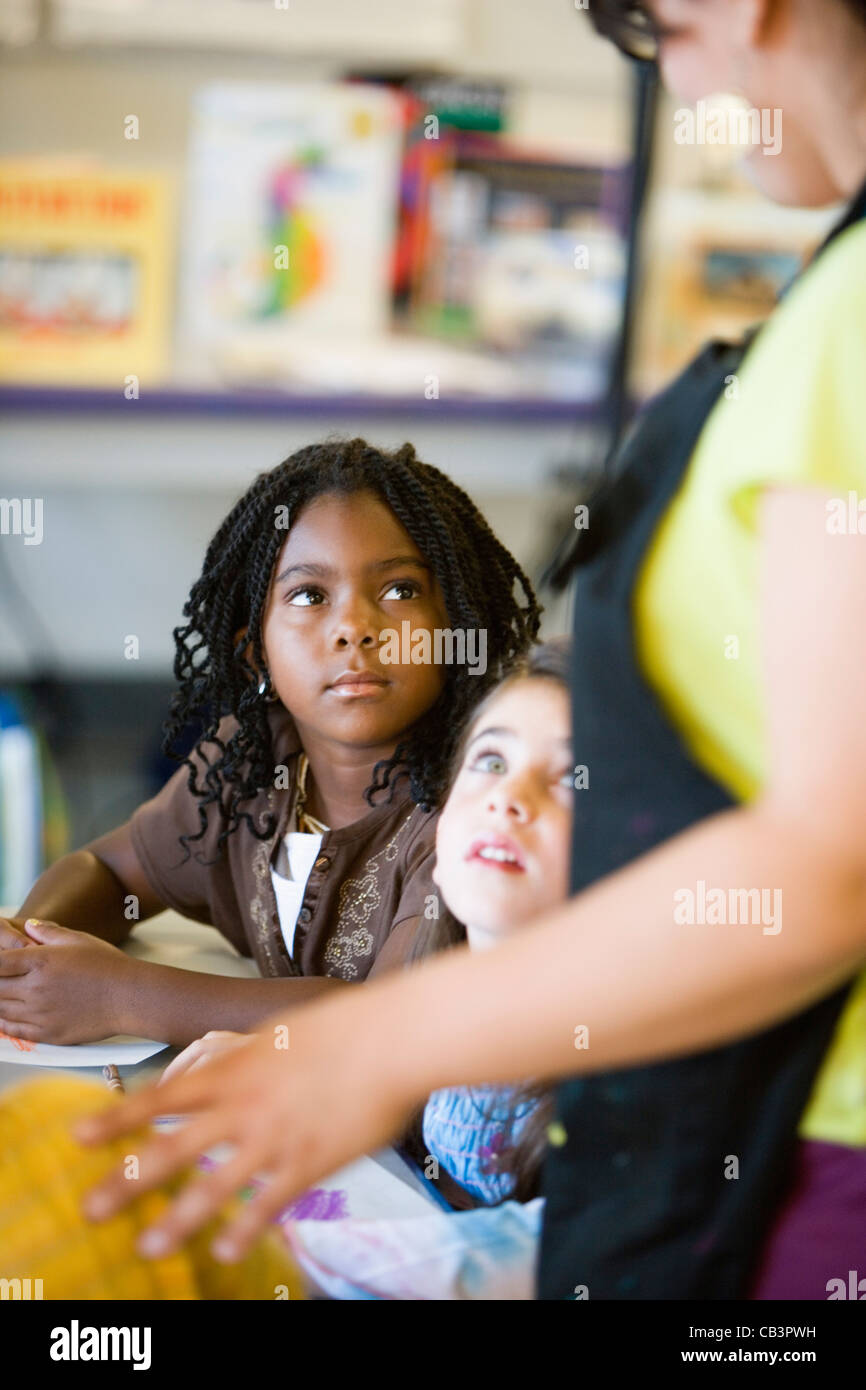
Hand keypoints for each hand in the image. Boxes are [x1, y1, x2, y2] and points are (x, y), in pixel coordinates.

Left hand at [0, 918, 132, 1043]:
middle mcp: (35, 988)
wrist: (129, 996)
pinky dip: (4, 1025)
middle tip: (2, 979)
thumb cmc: (107, 964)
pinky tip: (5, 1019)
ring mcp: (40, 1013)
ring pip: (1, 1010)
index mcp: (40, 961)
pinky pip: (15, 1031)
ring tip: (4, 995)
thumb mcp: (78, 939)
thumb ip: (48, 931)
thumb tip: (28, 925)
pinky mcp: (48, 1033)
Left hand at [76, 988, 416, 1261]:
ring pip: (214, 1186)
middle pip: (173, 1147)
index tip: (80, 1137)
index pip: (163, 1098)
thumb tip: (222, 1070)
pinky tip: (225, 1250)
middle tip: (91, 1208)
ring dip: (177, 1219)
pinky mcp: (310, 1161)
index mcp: (235, 1069)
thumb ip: (246, 1059)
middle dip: (128, 1180)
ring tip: (148, 1248)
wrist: (394, 1037)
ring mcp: (275, 1136)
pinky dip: (245, 1228)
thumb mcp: (280, 1033)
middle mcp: (244, 1105)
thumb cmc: (343, 1028)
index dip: (120, 1119)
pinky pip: (269, 1203)